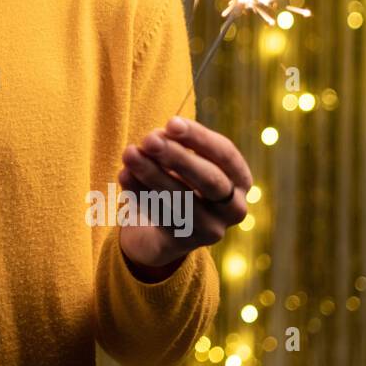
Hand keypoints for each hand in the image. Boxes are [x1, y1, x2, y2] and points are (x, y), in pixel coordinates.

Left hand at [116, 116, 251, 277]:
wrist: (167, 230)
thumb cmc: (180, 180)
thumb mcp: (185, 161)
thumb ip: (177, 146)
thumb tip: (157, 136)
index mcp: (241, 179)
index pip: (225, 154)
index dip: (199, 137)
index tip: (171, 122)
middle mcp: (235, 207)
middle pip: (209, 180)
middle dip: (177, 157)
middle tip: (148, 139)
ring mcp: (213, 229)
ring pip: (182, 200)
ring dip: (152, 174)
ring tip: (129, 153)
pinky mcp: (186, 242)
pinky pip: (162, 216)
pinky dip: (140, 193)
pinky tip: (124, 175)